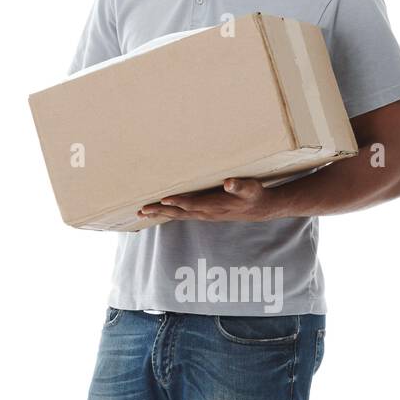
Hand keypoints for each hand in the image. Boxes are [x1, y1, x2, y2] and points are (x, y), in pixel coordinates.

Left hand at [138, 177, 276, 221]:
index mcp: (215, 206)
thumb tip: (229, 183)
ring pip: (177, 215)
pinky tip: (156, 212)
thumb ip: (239, 185)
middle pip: (179, 213)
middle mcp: (206, 213)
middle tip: (142, 210)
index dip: (179, 202)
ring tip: (141, 213)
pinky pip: (181, 215)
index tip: (164, 200)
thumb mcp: (250, 188)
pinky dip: (167, 214)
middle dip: (160, 211)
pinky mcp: (202, 214)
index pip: (193, 204)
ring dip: (159, 214)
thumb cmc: (253, 194)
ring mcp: (203, 215)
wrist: (258, 208)